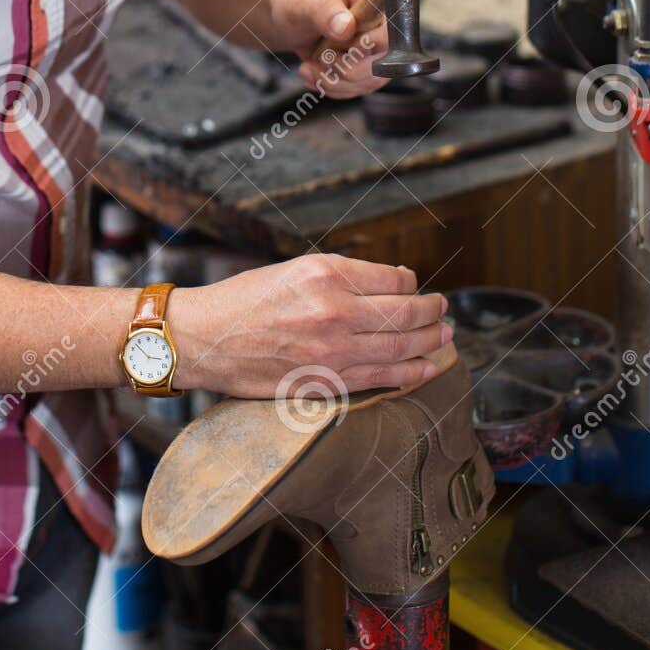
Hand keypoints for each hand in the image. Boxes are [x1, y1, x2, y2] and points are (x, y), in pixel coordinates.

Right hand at [169, 251, 452, 397]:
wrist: (204, 338)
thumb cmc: (244, 300)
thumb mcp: (293, 270)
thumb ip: (341, 276)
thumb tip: (392, 283)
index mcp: (325, 273)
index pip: (393, 280)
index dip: (412, 285)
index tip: (417, 289)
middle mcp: (334, 309)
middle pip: (405, 313)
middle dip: (433, 312)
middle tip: (445, 311)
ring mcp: (332, 349)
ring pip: (400, 346)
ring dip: (430, 342)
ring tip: (445, 336)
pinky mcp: (326, 379)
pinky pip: (381, 377)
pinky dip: (411, 372)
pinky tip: (426, 367)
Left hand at [268, 0, 387, 99]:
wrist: (288, 14)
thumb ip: (324, 10)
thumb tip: (346, 26)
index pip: (394, 18)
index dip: (376, 40)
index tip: (350, 46)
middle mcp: (384, 16)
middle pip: (388, 55)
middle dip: (349, 66)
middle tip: (322, 59)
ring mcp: (380, 43)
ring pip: (374, 77)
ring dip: (338, 80)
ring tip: (310, 68)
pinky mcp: (370, 63)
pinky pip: (361, 86)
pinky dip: (335, 86)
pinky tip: (314, 74)